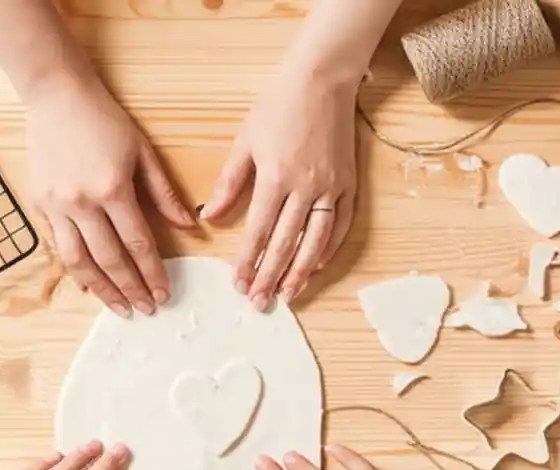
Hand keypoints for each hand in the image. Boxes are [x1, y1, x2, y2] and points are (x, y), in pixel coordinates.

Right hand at [27, 78, 195, 317]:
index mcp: (112, 188)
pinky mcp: (39, 204)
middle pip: (109, 259)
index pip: (137, 242)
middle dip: (130, 289)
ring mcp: (56, 205)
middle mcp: (81, 202)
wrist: (56, 96)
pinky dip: (73, 270)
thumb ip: (164, 193)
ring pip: (78, 262)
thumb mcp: (142, 151)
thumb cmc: (104, 120)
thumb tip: (190, 225)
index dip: (152, 272)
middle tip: (146, 309)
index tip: (163, 293)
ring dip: (101, 290)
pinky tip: (88, 286)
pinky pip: (57, 247)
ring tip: (119, 308)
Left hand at [202, 64, 358, 307]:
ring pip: (316, 240)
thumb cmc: (279, 105)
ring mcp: (332, 187)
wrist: (323, 79)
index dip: (248, 260)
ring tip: (287, 294)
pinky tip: (318, 266)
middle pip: (286, 242)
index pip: (259, 230)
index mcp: (277, 176)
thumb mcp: (245, 140)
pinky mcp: (349, 183)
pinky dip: (330, 248)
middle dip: (270, 275)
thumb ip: (230, 182)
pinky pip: (341, 224)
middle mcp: (307, 187)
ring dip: (301, 271)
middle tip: (259, 301)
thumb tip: (210, 216)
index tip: (238, 283)